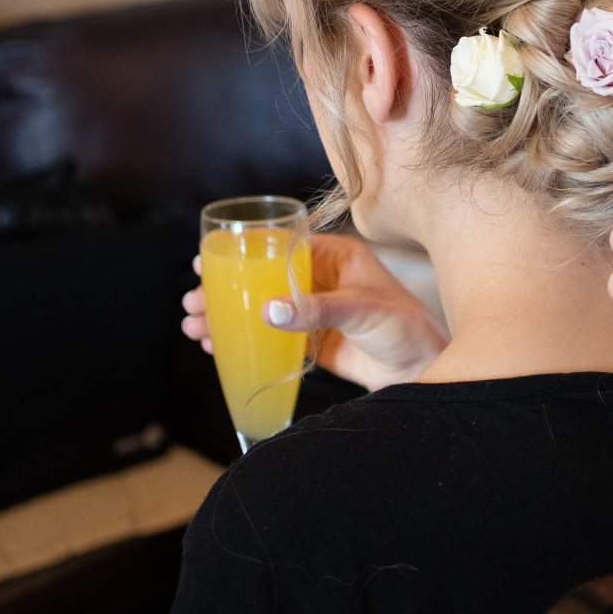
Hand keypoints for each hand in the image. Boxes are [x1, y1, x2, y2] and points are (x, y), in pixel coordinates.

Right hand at [180, 234, 448, 391]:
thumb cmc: (404, 326)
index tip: (208, 259)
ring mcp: (310, 310)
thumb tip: (270, 310)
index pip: (280, 246)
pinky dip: (240, 338)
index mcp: (333, 257)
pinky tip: (213, 344)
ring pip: (258, 307)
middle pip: (260, 277)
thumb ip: (318, 310)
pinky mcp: (308, 340)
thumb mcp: (362, 309)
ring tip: (193, 326)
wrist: (420, 368)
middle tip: (191, 301)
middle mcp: (317, 279)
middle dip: (223, 289)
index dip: (242, 251)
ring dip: (224, 315)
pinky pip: (267, 335)